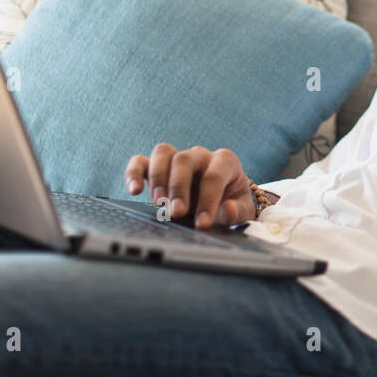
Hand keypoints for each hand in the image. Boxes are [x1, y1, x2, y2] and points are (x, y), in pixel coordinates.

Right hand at [123, 143, 259, 229]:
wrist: (222, 198)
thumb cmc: (231, 202)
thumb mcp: (242, 209)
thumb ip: (237, 211)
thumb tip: (226, 210)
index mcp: (225, 161)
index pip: (214, 176)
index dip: (208, 200)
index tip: (202, 224)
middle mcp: (200, 155)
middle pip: (184, 160)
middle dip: (179, 188)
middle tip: (177, 213)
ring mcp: (178, 158)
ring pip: (162, 153)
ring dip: (158, 178)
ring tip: (158, 203)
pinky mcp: (157, 167)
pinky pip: (141, 161)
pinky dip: (134, 173)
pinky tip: (134, 190)